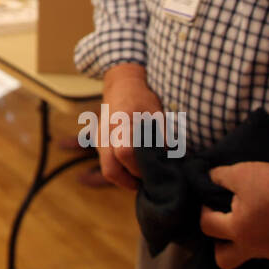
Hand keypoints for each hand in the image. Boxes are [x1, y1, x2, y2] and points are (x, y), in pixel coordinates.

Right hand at [97, 63, 163, 189]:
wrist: (121, 87)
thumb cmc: (141, 99)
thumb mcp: (157, 114)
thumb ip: (163, 137)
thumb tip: (170, 161)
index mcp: (120, 123)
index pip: (125, 153)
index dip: (139, 167)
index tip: (153, 171)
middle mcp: (105, 133)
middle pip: (110, 170)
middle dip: (130, 181)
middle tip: (147, 181)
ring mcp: (99, 139)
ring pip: (108, 170)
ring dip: (125, 177)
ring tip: (142, 174)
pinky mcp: (98, 143)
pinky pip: (107, 164)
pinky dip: (121, 170)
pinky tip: (135, 166)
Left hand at [200, 163, 268, 268]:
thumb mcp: (240, 173)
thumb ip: (219, 177)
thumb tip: (209, 178)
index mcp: (238, 230)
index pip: (207, 226)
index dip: (204, 210)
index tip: (210, 200)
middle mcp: (254, 247)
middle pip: (224, 259)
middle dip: (219, 244)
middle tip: (224, 225)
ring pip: (250, 253)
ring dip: (245, 239)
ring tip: (251, 218)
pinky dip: (266, 238)